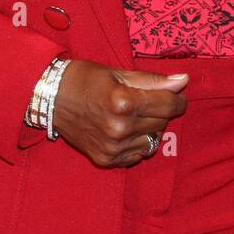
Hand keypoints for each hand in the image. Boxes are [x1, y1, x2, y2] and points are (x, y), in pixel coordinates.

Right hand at [51, 59, 189, 167]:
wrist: (49, 98)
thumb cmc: (84, 79)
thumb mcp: (118, 73)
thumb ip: (153, 81)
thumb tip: (183, 81)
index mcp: (123, 102)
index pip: (169, 104)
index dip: (177, 98)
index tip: (175, 94)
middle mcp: (119, 128)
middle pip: (162, 122)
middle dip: (161, 110)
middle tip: (145, 101)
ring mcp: (112, 147)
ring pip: (152, 140)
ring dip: (149, 128)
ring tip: (133, 116)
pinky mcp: (106, 160)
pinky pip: (137, 155)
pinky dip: (137, 143)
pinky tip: (124, 130)